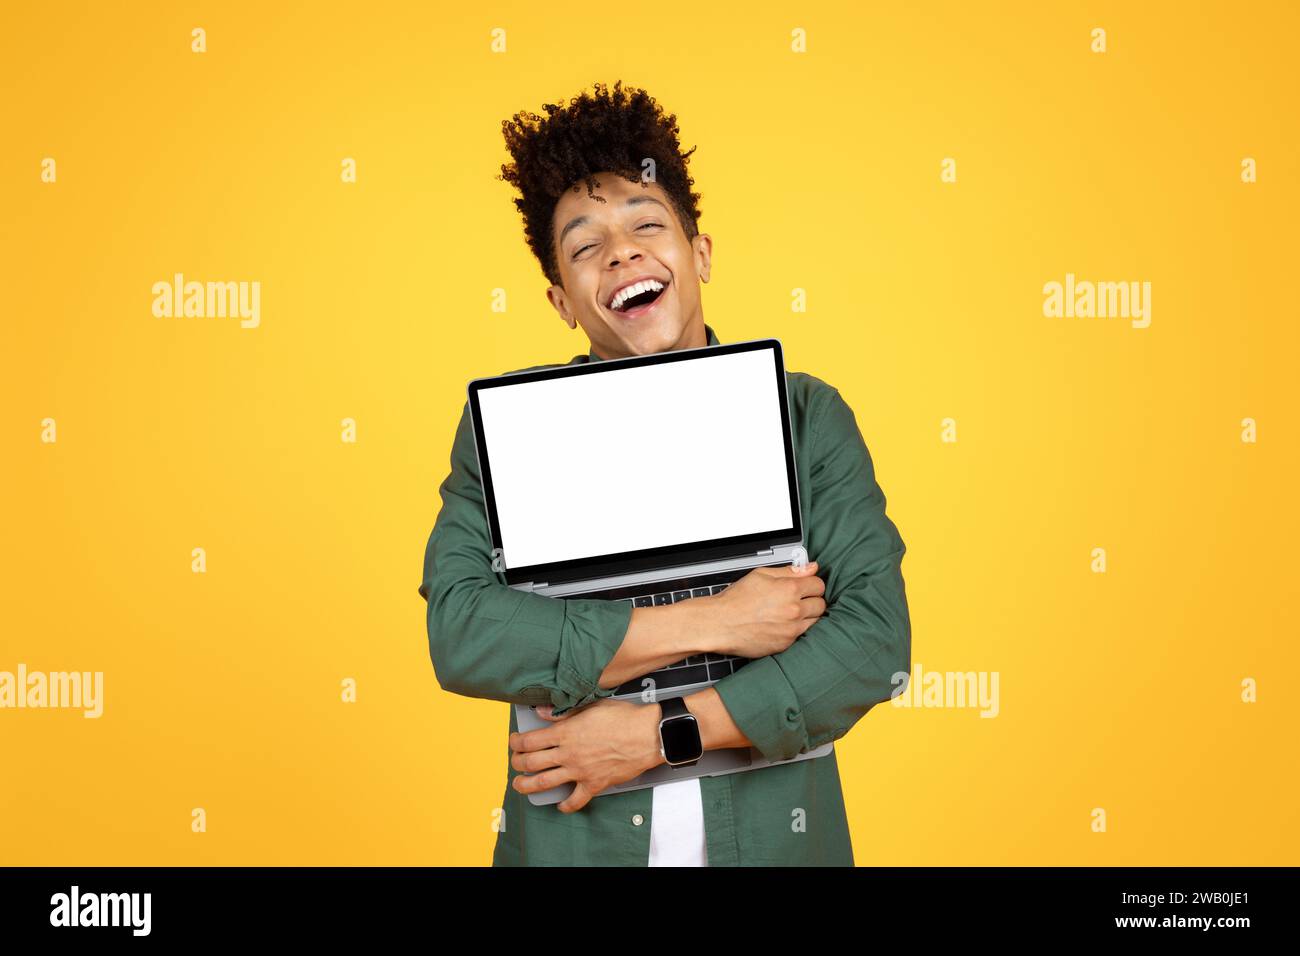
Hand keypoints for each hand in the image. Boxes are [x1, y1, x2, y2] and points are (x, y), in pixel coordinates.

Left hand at [509, 699, 663, 812]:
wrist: (647, 735)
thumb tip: (542, 711)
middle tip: (516, 762)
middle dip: (517, 763)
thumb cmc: (623, 717)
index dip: (516, 742)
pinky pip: (575, 800)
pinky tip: (561, 805)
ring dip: (527, 786)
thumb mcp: (591, 706)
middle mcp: (568, 753)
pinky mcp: (594, 784)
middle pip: (531, 763)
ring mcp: (580, 771)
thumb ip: (564, 711)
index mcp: (566, 732)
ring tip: (520, 785)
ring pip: (544, 783)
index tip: (514, 742)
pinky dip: (565, 805)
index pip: (529, 740)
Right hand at [696, 561, 825, 657]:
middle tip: (798, 599)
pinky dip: (796, 629)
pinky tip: (783, 624)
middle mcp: (794, 610)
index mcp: (789, 589)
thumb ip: (789, 571)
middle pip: (820, 604)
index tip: (805, 586)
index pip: (818, 585)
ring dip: (807, 616)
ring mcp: (791, 629)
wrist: (721, 624)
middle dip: (812, 600)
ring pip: (815, 621)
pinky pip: (802, 635)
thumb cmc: (737, 599)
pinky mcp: (786, 644)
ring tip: (790, 613)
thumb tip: (810, 567)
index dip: (811, 584)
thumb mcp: (761, 575)